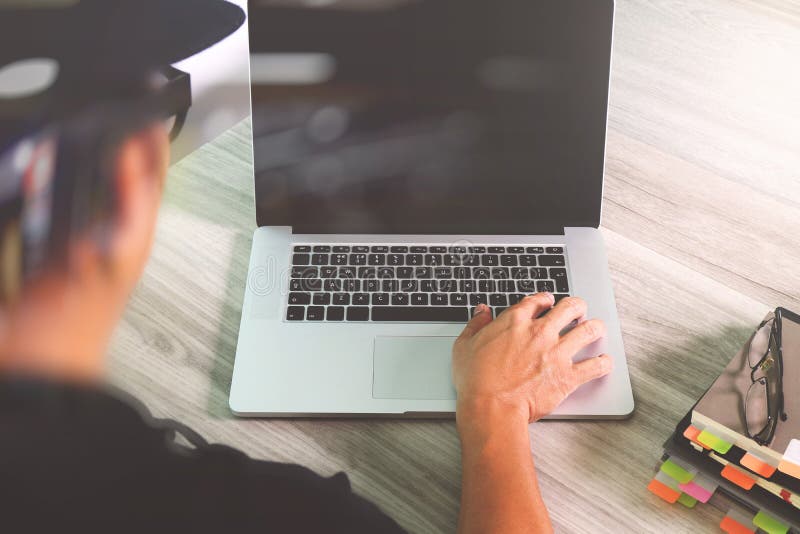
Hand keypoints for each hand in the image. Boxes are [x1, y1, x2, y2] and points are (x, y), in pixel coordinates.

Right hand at [453, 294, 612, 430]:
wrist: (492, 408)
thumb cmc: (476, 380)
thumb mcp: (465, 346)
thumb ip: (476, 325)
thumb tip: (482, 312)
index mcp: (515, 321)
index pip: (538, 300)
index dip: (545, 299)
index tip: (548, 301)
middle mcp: (540, 332)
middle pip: (570, 307)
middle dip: (576, 306)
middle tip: (577, 310)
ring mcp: (557, 353)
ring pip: (589, 330)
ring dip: (595, 327)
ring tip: (596, 328)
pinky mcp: (568, 376)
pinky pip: (596, 366)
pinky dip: (603, 363)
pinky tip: (604, 361)